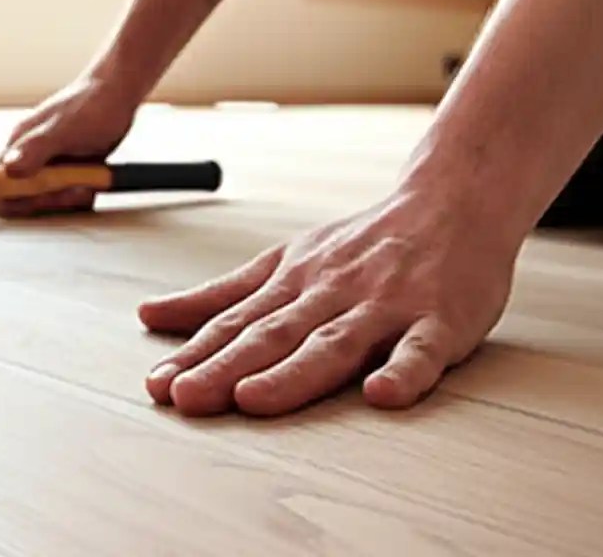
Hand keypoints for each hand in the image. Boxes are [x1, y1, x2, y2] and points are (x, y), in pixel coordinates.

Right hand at [0, 73, 141, 217]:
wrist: (118, 92)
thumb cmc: (92, 104)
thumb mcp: (64, 129)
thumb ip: (35, 148)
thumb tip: (8, 168)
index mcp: (19, 145)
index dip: (12, 197)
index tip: (40, 197)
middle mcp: (29, 157)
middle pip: (23, 198)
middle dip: (48, 200)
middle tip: (73, 188)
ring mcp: (50, 165)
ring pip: (47, 200)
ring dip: (67, 200)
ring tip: (86, 184)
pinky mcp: (68, 170)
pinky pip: (67, 195)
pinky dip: (80, 196)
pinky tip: (93, 182)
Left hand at [137, 189, 519, 415]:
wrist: (451, 203)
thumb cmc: (360, 246)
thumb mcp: (282, 262)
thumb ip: (221, 296)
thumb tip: (151, 315)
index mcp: (291, 284)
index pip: (235, 323)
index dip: (194, 355)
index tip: (156, 386)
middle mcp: (330, 294)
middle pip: (273, 336)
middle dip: (226, 368)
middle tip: (185, 398)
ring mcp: (384, 306)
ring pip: (334, 343)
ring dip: (293, 374)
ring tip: (253, 400)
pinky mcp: (439, 320)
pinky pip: (422, 349)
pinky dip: (405, 372)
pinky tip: (382, 395)